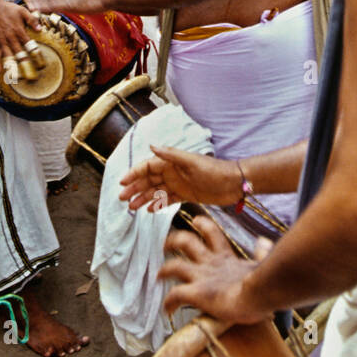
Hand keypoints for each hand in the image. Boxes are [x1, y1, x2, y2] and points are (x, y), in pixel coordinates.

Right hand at [0, 0, 42, 76]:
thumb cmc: (9, 9)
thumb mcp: (22, 11)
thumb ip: (32, 20)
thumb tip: (40, 29)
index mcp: (19, 31)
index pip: (29, 44)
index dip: (35, 53)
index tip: (41, 62)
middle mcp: (11, 38)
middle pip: (19, 52)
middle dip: (25, 63)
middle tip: (30, 75)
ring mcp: (2, 41)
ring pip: (8, 55)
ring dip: (11, 66)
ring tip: (15, 77)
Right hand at [119, 146, 240, 210]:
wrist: (234, 183)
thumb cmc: (214, 171)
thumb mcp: (192, 162)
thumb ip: (171, 155)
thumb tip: (151, 146)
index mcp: (171, 163)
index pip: (147, 167)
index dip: (134, 174)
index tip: (122, 182)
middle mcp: (173, 173)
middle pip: (148, 180)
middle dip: (134, 188)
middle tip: (122, 199)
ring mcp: (178, 184)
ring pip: (156, 191)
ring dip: (143, 198)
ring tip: (132, 208)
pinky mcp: (186, 195)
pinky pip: (167, 199)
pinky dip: (158, 204)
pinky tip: (149, 210)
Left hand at [159, 215, 269, 322]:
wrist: (260, 294)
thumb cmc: (266, 282)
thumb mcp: (264, 263)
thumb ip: (263, 253)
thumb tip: (264, 241)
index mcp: (227, 256)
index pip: (213, 234)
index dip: (203, 226)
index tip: (196, 222)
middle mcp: (211, 263)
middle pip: (187, 242)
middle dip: (175, 240)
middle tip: (166, 244)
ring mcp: (202, 277)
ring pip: (175, 266)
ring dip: (164, 269)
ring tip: (158, 275)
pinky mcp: (197, 292)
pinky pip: (175, 296)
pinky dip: (169, 302)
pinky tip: (167, 310)